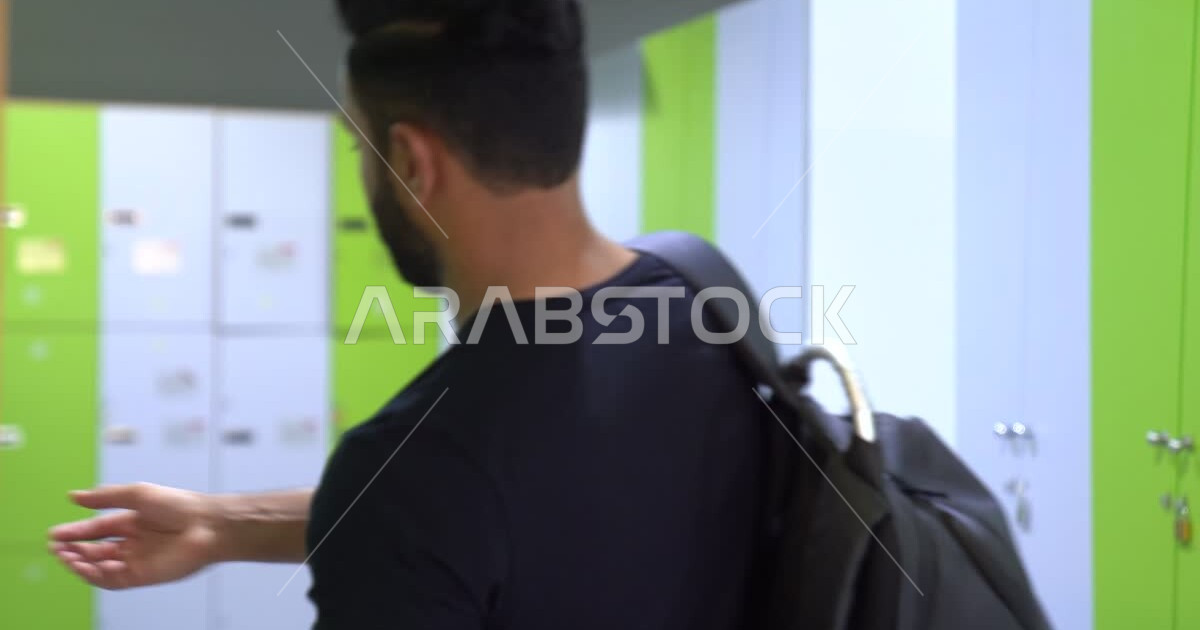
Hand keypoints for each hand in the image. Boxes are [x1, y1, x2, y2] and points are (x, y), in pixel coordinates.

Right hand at [48, 483, 221, 589]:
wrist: (207, 525)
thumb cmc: (178, 505)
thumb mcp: (138, 494)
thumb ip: (105, 498)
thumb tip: (73, 496)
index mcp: (133, 522)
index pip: (97, 529)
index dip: (75, 531)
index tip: (55, 533)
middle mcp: (133, 543)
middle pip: (96, 549)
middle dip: (73, 549)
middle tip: (56, 546)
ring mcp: (137, 561)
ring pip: (100, 567)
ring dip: (80, 563)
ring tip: (65, 555)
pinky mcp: (142, 576)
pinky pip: (112, 580)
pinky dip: (95, 575)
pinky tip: (84, 566)